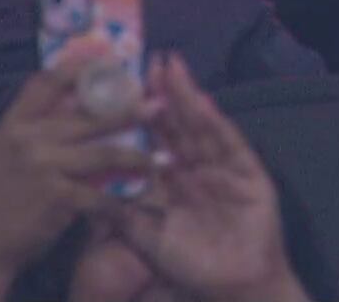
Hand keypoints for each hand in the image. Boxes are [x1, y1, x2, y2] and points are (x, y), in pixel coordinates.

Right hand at [0, 60, 160, 283]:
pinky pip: (98, 194)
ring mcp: (43, 166)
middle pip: (87, 115)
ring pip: (103, 153)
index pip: (45, 83)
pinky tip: (139, 201)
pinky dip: (120, 200)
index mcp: (12, 125)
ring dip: (137, 155)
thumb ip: (26, 130)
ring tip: (164, 156)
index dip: (78, 68)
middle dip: (127, 109)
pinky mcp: (56, 197)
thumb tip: (64, 105)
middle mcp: (27, 139)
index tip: (109, 60)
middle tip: (158, 105)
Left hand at [96, 54, 307, 301]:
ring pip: (202, 127)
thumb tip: (88, 194)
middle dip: (166, 92)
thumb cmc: (192, 266)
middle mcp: (199, 168)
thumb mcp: (148, 239)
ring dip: (188, 98)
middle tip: (153, 60)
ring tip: (173, 69)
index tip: (127, 85)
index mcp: (175, 179)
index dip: (142, 112)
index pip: (157, 139)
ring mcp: (225, 168)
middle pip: (180, 124)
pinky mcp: (249, 175)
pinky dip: (217, 124)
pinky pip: (229, 146)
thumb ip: (122, 215)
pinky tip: (202, 105)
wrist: (232, 287)